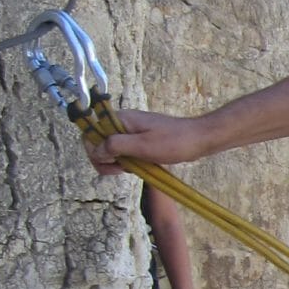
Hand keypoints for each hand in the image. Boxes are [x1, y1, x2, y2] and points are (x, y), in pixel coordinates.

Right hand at [85, 109, 215, 171]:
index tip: (112, 162)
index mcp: (121, 119)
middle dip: (105, 159)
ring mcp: (131, 132)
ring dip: (117, 163)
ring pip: (111, 150)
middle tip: (123, 168)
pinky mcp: (139, 140)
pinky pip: (124, 152)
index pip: (91, 133)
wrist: (198, 140)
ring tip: (133, 168)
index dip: (95, 151)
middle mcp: (123, 123)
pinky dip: (127, 162)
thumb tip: (96, 151)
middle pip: (98, 143)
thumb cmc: (174, 142)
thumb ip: (115, 146)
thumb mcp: (142, 146)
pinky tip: (138, 167)